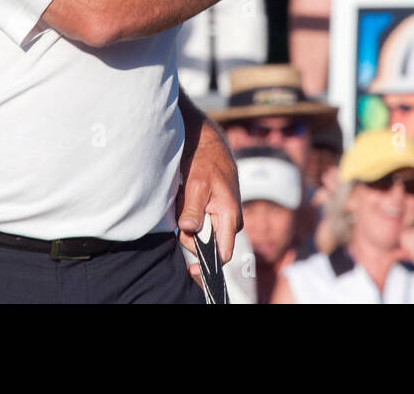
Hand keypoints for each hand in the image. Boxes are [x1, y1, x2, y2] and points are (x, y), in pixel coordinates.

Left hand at [176, 116, 239, 266]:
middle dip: (191, 236)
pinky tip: (188, 198)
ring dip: (189, 222)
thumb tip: (188, 229)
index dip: (207, 263)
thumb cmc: (205, 161)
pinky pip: (201, 222)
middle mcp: (231, 219)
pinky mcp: (218, 210)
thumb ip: (193, 208)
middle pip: (208, 244)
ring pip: (202, 233)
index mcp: (230, 216)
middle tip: (182, 212)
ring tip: (186, 198)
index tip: (191, 269)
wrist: (208, 143)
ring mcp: (225, 215)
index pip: (223, 254)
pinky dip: (190, 214)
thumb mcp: (196, 184)